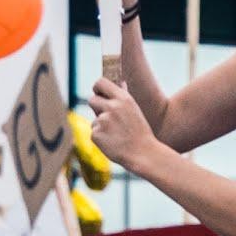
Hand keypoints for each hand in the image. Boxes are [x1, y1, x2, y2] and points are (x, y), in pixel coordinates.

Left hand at [84, 65, 171, 179]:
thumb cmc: (140, 132)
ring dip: (101, 127)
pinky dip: (101, 138)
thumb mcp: (135, 110)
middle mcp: (112, 107)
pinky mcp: (96, 134)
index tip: (98, 94)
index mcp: (123, 98)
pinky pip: (94, 133)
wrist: (143, 153)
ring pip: (94, 120)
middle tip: (107, 119)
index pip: (101, 82)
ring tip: (117, 135)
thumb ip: (124, 96)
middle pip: (91, 100)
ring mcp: (103, 121)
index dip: (97, 88)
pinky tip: (113, 142)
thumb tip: (120, 82)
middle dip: (96, 108)